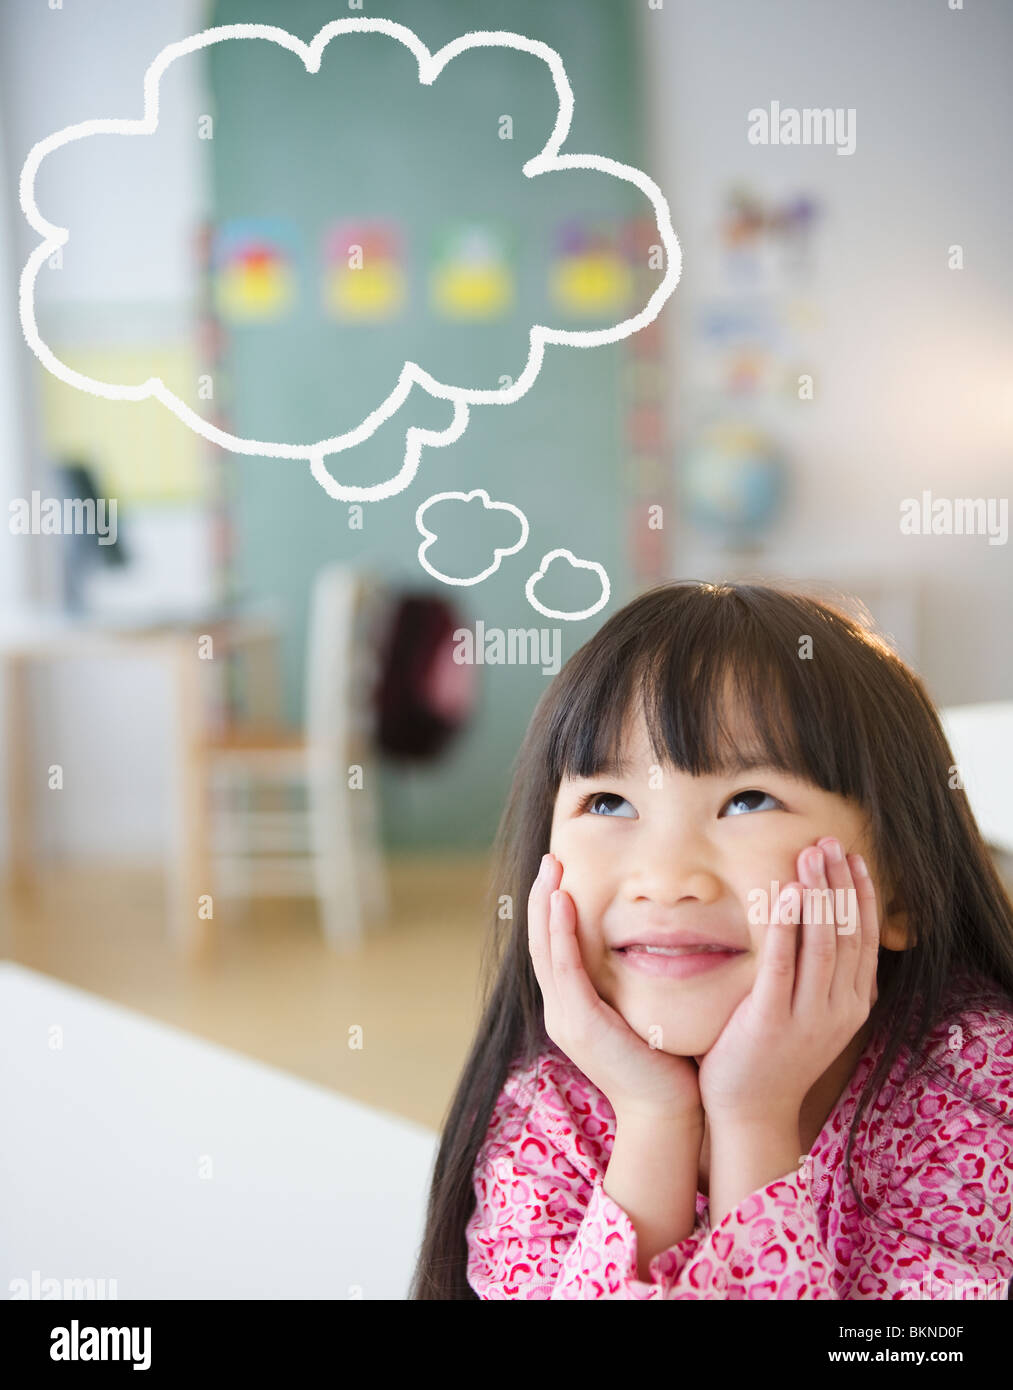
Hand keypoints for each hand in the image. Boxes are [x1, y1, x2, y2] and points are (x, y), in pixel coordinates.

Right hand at [528, 853, 702, 1122]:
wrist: (667, 1111)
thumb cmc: (664, 1062)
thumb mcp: (640, 1013)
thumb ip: (633, 982)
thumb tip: (651, 943)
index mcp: (572, 1009)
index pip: (552, 950)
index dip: (550, 911)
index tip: (557, 875)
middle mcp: (560, 1011)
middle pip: (539, 944)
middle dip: (541, 899)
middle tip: (548, 860)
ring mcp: (566, 1018)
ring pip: (545, 951)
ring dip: (545, 907)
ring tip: (550, 871)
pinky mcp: (582, 1024)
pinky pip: (566, 969)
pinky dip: (561, 934)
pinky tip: (563, 904)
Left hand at [696, 838, 879, 1127]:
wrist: (750, 1113)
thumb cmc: (773, 1057)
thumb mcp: (812, 1016)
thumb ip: (822, 979)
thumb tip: (823, 928)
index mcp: (852, 1005)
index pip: (864, 939)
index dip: (860, 895)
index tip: (852, 857)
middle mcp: (838, 1009)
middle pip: (847, 933)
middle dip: (839, 882)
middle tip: (828, 843)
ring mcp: (808, 1017)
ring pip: (823, 943)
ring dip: (818, 893)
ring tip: (809, 855)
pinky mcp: (772, 1021)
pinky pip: (783, 964)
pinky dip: (788, 925)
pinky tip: (788, 894)